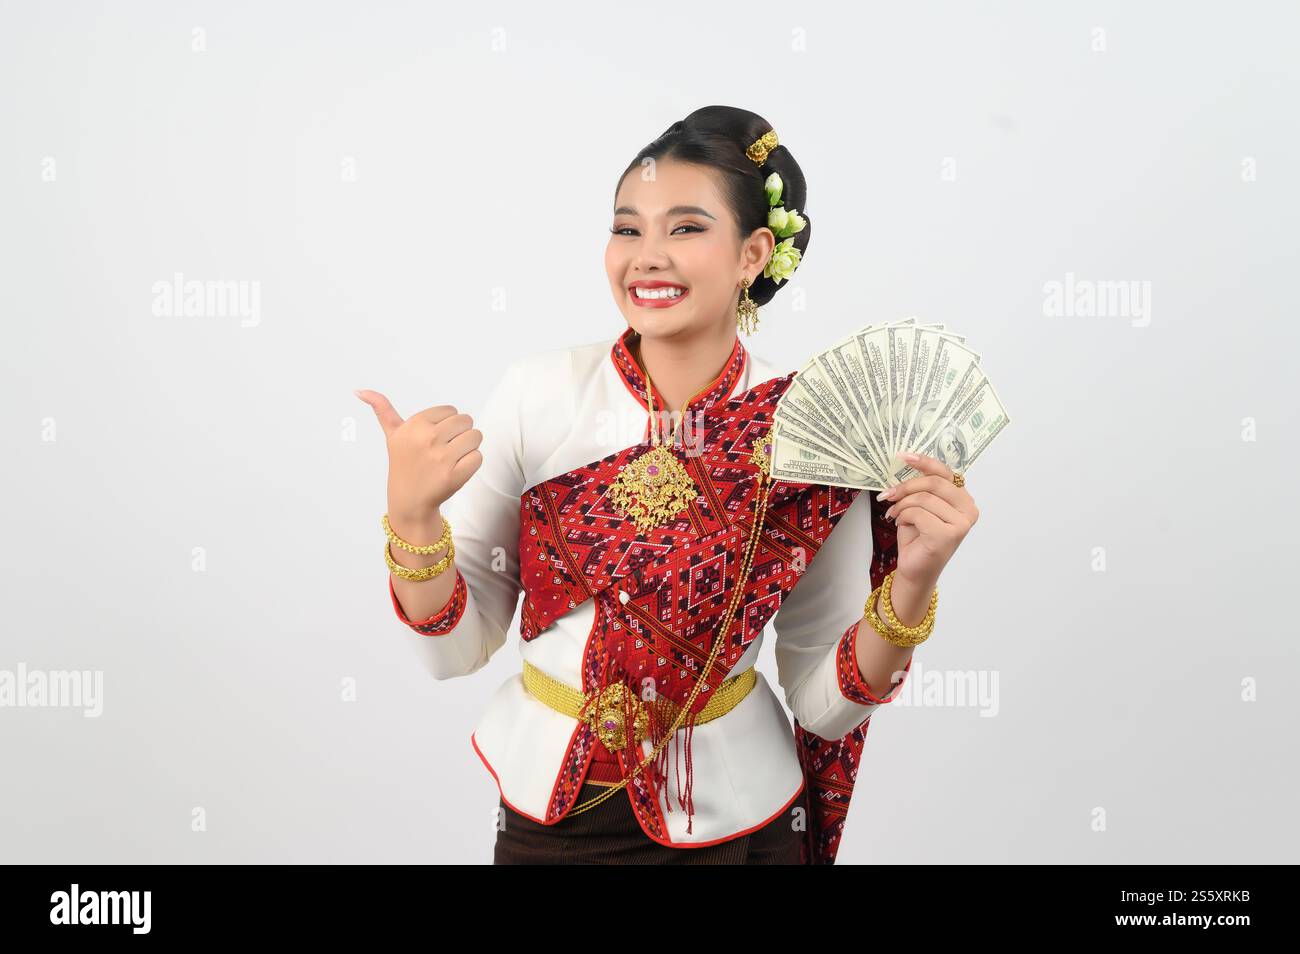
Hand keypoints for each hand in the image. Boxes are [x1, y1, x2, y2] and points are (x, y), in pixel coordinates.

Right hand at [353, 389, 483, 524]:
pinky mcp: (454, 475)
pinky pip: (478, 457)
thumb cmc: (404, 463)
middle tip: (445, 450)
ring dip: (468, 448)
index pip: (452, 411)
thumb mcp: (393, 435)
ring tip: (451, 459)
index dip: (447, 425)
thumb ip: (382, 410)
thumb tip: (359, 390)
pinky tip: (456, 470)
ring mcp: (441, 458)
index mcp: (415, 424)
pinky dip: (471, 464)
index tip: (434, 439)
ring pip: (475, 437)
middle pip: (466, 421)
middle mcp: (427, 438)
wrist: (409, 500)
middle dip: (460, 434)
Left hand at [876, 451, 978, 587]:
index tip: (903, 456)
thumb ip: (922, 487)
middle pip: (933, 483)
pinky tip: (901, 524)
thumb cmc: (918, 537)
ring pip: (923, 499)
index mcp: (963, 498)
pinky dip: (904, 516)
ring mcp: (961, 524)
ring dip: (902, 505)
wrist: (915, 568)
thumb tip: (907, 463)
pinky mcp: (948, 535)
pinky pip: (918, 514)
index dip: (924, 462)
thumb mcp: (920, 505)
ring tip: (896, 514)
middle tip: (888, 494)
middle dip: (905, 487)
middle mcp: (968, 509)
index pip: (945, 472)